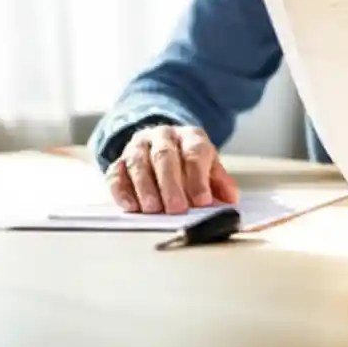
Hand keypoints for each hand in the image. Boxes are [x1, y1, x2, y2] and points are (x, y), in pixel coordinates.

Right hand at [105, 125, 239, 213]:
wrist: (162, 143)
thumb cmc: (188, 161)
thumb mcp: (209, 166)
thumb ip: (219, 182)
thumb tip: (231, 199)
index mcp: (190, 136)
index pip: (194, 153)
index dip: (198, 178)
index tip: (202, 201)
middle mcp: (163, 136)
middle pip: (164, 156)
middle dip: (170, 184)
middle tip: (176, 208)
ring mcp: (138, 146)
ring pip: (138, 162)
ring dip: (145, 187)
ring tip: (153, 209)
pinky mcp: (119, 161)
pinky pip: (116, 173)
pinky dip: (121, 191)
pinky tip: (130, 206)